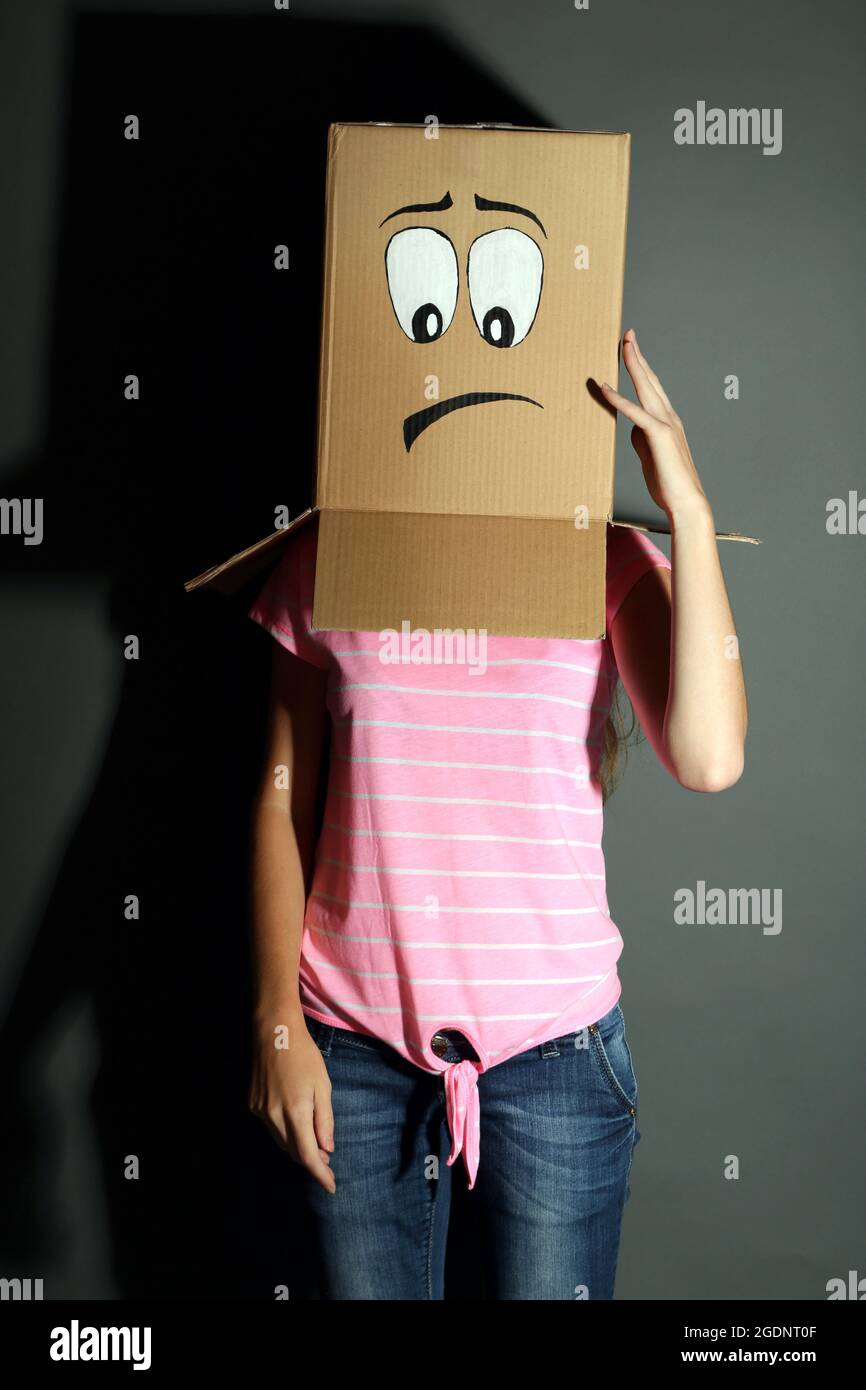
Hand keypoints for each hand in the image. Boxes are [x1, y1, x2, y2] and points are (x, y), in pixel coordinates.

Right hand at [248, 1015, 336, 1193]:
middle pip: (293, 1152)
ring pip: (280, 1141)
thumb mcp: (323, 1085)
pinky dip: (285, 1132)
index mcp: (295, 1110)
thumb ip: (324, 1119)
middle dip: (311, 1161)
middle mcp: (273, 1115)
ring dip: (297, 1148)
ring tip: (315, 1147)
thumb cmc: (304, 1055)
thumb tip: (327, 1149)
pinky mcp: (252, 1104)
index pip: (307, 1155)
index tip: (331, 1186)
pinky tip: (296, 1125)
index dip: (320, 1174)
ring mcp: (260, 1111)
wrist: (273, 1032)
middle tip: (328, 1162)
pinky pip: (271, 1127)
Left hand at [601, 329, 710, 520]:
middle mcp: (669, 417)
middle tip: (627, 334)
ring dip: (633, 364)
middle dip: (637, 355)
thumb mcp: (650, 456)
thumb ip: (641, 440)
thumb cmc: (669, 484)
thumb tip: (631, 428)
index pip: (652, 388)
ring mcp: (666, 424)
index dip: (641, 367)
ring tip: (623, 345)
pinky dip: (619, 399)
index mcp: (668, 421)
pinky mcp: (659, 436)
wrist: (685, 501)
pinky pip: (635, 413)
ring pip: (646, 387)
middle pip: (650, 379)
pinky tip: (605, 387)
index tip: (630, 349)